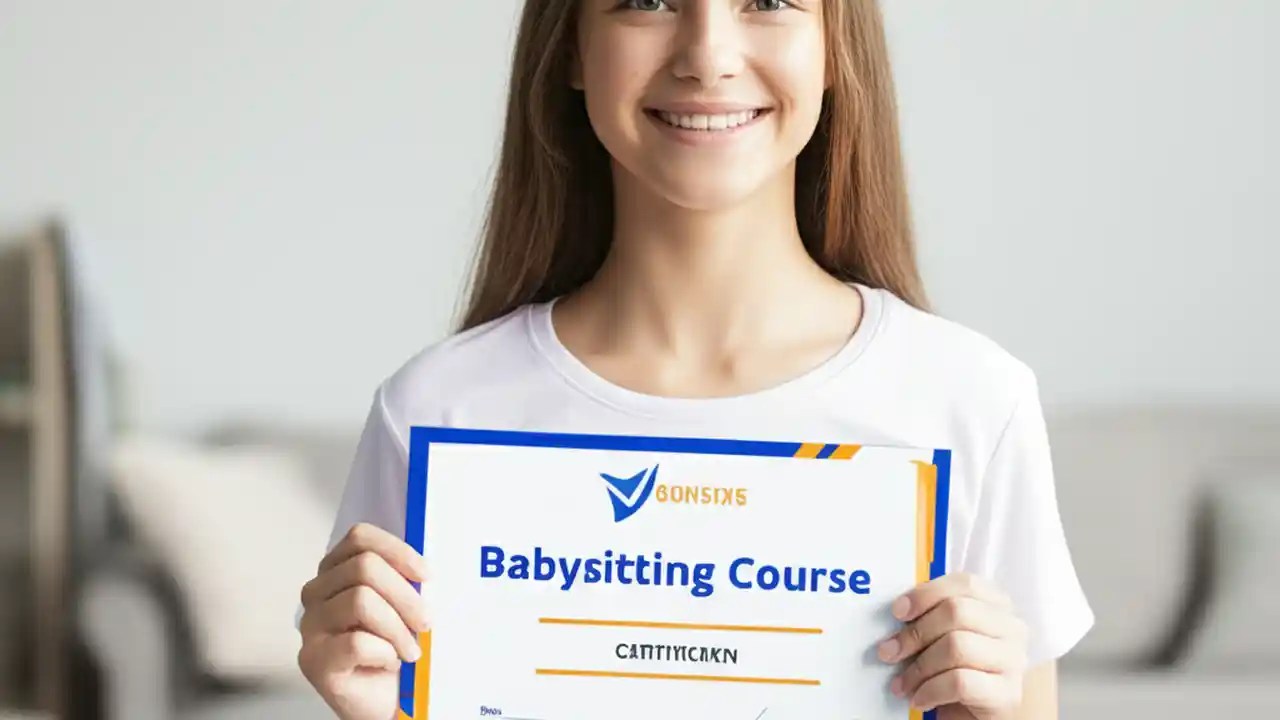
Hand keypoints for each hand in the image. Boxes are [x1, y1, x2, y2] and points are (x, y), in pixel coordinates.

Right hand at [298, 523, 429, 719]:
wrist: (384, 700)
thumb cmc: (395, 649)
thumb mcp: (403, 607)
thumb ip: (407, 581)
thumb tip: (429, 570)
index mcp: (337, 571)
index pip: (360, 538)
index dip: (398, 551)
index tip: (426, 576)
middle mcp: (316, 593)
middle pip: (364, 567)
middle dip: (406, 595)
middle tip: (427, 623)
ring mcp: (311, 626)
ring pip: (360, 601)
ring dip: (398, 628)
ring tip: (411, 650)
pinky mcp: (313, 660)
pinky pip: (356, 643)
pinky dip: (385, 653)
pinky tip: (390, 664)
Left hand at [876, 573, 1028, 719]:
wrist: (974, 716)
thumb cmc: (955, 668)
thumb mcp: (943, 636)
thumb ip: (930, 617)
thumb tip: (897, 612)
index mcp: (997, 605)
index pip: (965, 583)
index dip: (927, 594)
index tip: (898, 612)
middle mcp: (1012, 628)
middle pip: (957, 612)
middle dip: (915, 633)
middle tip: (888, 652)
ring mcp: (1013, 661)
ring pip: (957, 646)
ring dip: (919, 667)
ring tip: (902, 683)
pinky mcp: (1008, 695)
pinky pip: (960, 682)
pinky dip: (931, 690)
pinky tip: (920, 699)